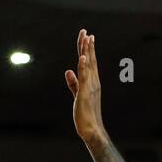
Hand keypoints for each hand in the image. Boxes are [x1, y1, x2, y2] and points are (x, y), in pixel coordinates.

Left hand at [65, 30, 105, 146]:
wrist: (91, 129)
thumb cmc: (85, 114)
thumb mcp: (78, 95)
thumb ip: (73, 83)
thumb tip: (68, 71)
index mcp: (92, 82)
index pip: (90, 62)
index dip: (88, 49)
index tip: (87, 36)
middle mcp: (93, 82)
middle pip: (90, 60)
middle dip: (87, 45)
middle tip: (86, 32)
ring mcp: (90, 87)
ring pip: (88, 65)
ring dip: (87, 51)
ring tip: (86, 38)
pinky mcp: (85, 93)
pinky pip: (84, 78)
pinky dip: (83, 67)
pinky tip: (83, 57)